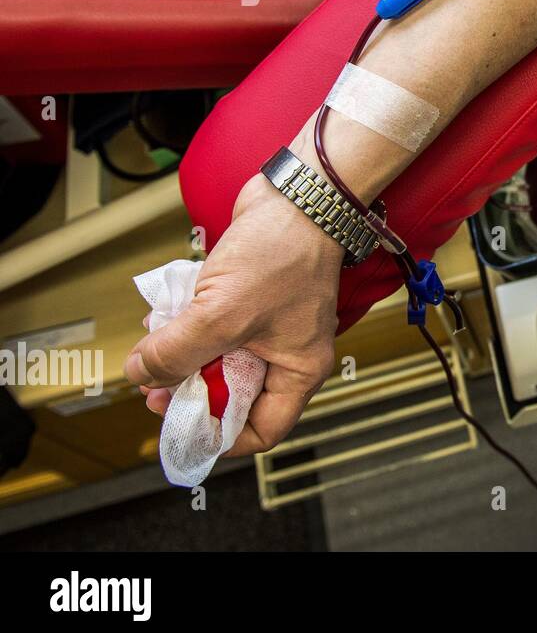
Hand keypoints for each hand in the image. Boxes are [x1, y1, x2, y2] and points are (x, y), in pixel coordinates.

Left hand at [126, 172, 344, 455]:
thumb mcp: (221, 315)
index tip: (181, 425)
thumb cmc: (282, 253)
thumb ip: (177, 353)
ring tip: (161, 340)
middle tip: (158, 383)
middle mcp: (287, 353)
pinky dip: (191, 323)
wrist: (297, 196)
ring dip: (186, 353)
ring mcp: (270, 326)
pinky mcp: (253, 299)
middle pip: (233, 396)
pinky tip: (173, 310)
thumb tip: (141, 375)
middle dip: (192, 389)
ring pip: (220, 359)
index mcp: (298, 370)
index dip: (220, 436)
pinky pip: (216, 327)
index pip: (261, 430)